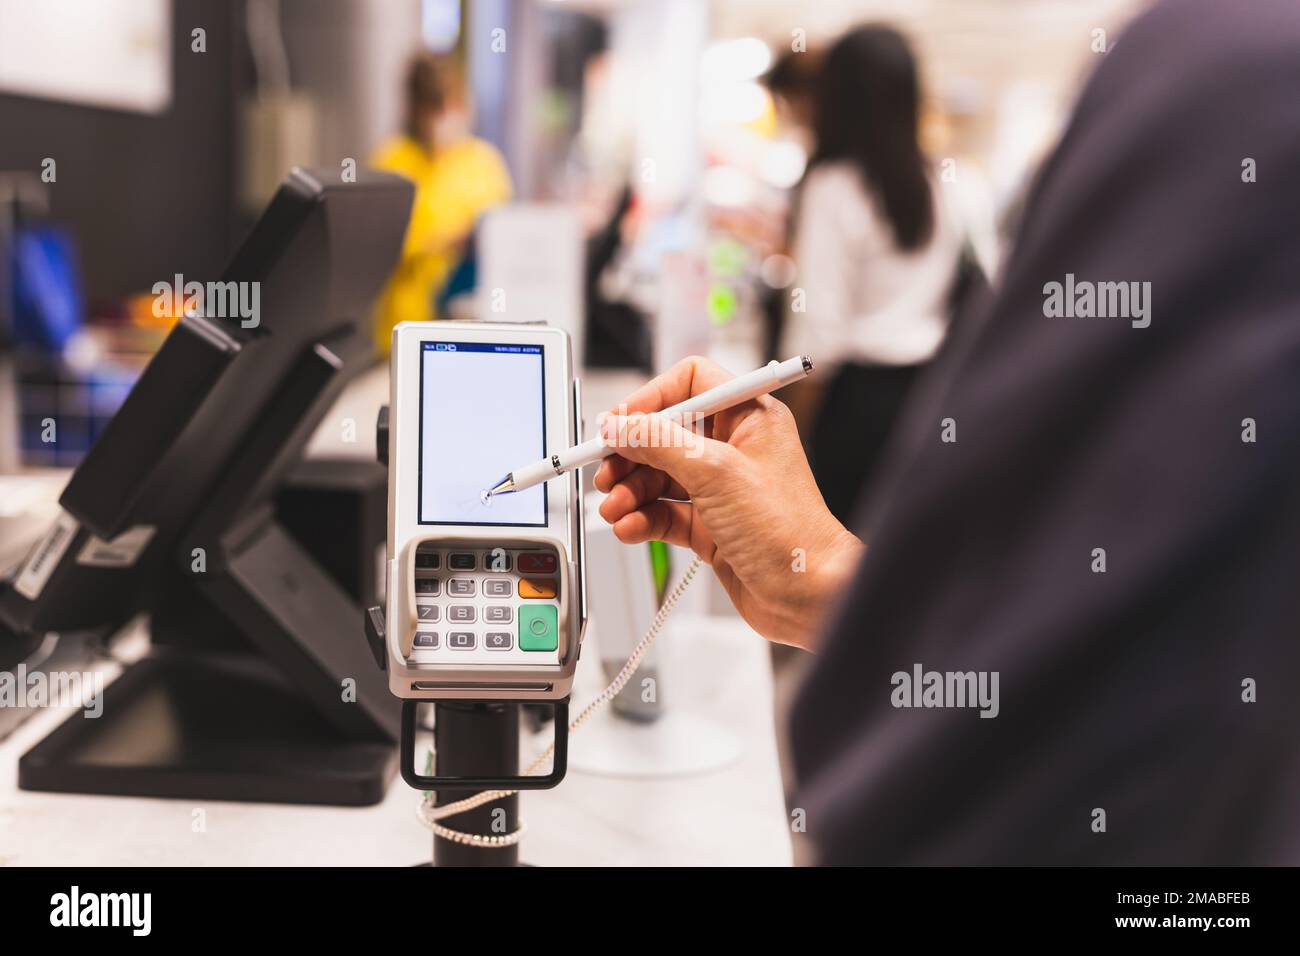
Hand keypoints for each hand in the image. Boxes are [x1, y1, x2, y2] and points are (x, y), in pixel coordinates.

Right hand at [594, 356, 863, 648]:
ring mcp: (721, 489)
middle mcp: (734, 448)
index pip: (690, 384)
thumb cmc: (788, 529)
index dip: (651, 400)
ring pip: (659, 476)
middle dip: (631, 454)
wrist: (808, 593)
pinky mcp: (710, 525)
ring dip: (630, 491)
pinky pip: (664, 512)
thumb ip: (659, 443)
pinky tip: (630, 528)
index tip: (620, 423)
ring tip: (615, 508)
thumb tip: (619, 426)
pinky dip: (642, 518)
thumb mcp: (714, 472)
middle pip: (665, 434)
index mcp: (749, 417)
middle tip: (606, 472)